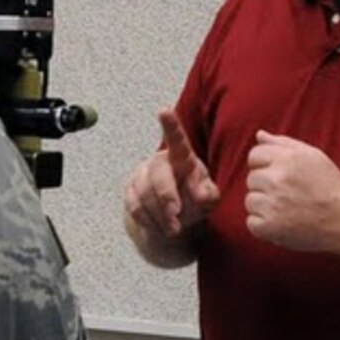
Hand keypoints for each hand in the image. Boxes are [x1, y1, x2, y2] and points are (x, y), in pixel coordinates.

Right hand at [125, 109, 221, 239]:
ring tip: (174, 228)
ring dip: (160, 215)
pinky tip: (161, 227)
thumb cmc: (194, 198)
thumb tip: (201, 194)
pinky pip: (135, 207)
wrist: (174, 218)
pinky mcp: (130, 191)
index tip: (163, 111)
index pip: (177, 139)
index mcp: (182, 157)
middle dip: (166, 196)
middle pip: (158, 174)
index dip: (171, 125)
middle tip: (176, 214)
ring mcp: (142, 176)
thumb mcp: (209, 197)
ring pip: (145, 194)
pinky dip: (150, 221)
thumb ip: (209, 194)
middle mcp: (160, 162)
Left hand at [245, 130, 339, 251]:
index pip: (254, 156)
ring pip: (250, 201)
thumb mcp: (312, 155)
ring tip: (287, 208)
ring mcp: (273, 204)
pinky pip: (252, 222)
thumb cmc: (330, 185)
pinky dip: (264, 225)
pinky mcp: (271, 227)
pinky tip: (283, 222)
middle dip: (266, 186)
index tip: (279, 176)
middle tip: (289, 194)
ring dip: (264, 206)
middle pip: (251, 179)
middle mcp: (277, 179)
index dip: (264, 165)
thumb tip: (259, 135)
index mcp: (286, 158)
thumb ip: (283, 143)